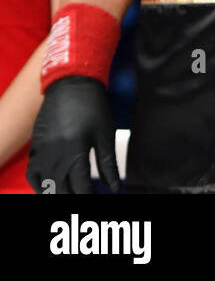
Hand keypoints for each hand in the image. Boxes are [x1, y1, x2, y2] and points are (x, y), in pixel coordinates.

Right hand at [27, 76, 119, 193]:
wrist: (72, 83)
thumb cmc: (93, 106)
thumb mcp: (105, 133)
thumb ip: (108, 163)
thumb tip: (114, 187)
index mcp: (75, 152)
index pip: (80, 187)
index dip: (89, 196)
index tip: (98, 198)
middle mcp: (55, 155)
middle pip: (61, 189)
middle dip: (73, 196)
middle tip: (84, 196)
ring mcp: (42, 151)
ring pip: (44, 184)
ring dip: (56, 192)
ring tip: (69, 193)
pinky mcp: (36, 145)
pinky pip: (32, 172)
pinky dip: (40, 183)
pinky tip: (51, 184)